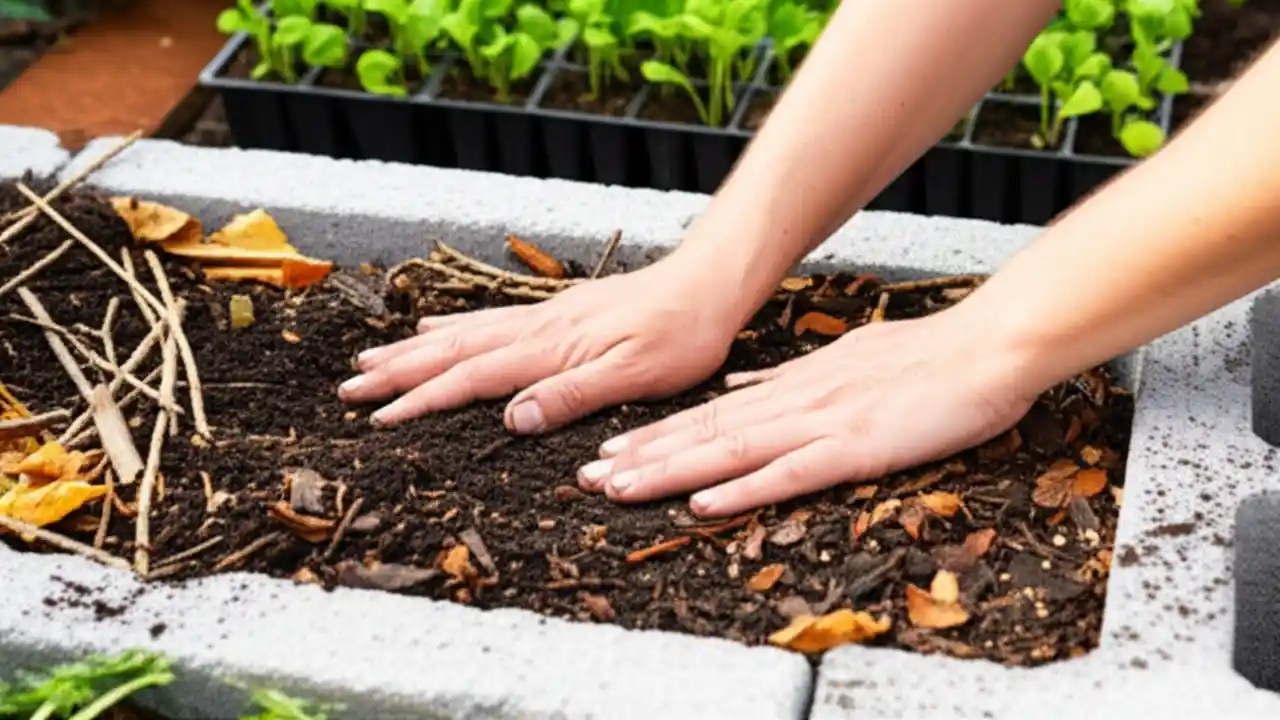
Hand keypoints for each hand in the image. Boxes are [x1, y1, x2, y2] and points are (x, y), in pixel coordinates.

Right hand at [337, 255, 745, 431]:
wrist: (709, 284)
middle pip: (453, 352)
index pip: (472, 379)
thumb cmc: (682, 334)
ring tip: (373, 362)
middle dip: (399, 374)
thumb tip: (510, 419)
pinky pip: (490, 321)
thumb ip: (571, 396)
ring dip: (415, 352)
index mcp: (551, 350)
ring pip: (464, 335)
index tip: (377, 419)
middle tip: (349, 389)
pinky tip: (434, 331)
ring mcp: (544, 318)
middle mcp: (538, 330)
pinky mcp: (558, 313)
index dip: (422, 400)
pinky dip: (453, 329)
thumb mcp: (634, 376)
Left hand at [576, 306, 1038, 516]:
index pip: (713, 411)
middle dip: (643, 456)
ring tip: (618, 487)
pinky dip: (742, 489)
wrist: (986, 346)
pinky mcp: (854, 447)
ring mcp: (821, 423)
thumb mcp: (846, 359)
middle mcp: (795, 400)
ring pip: (729, 450)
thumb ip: (793, 378)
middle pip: (704, 431)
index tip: (614, 448)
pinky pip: (787, 473)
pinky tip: (702, 504)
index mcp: (795, 383)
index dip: (659, 433)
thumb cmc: (929, 357)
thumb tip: (748, 385)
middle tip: (589, 476)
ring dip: (670, 471)